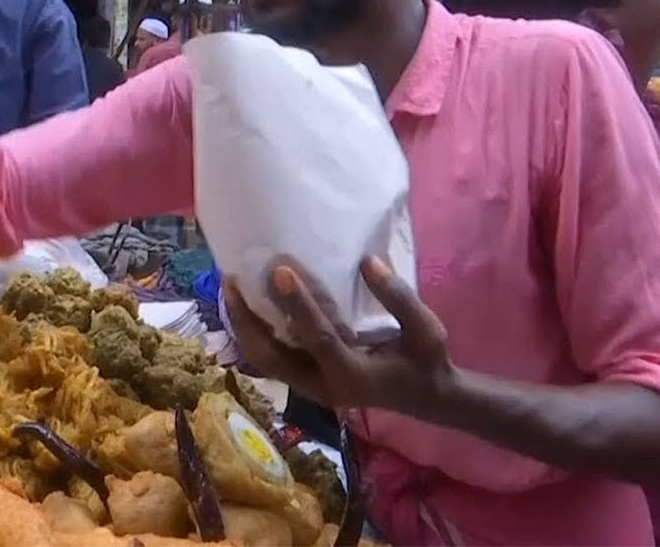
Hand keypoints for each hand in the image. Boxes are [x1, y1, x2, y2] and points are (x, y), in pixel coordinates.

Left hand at [223, 256, 453, 415]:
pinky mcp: (307, 382)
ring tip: (232, 288)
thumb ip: (397, 297)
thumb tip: (368, 262)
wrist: (427, 398)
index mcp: (354, 375)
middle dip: (247, 320)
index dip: (298, 304)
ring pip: (265, 360)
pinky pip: (272, 359)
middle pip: (272, 356)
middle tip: (232, 280)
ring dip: (245, 326)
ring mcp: (311, 388)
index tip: (279, 271)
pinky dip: (257, 333)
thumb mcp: (426, 329)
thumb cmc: (427, 362)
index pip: (319, 336)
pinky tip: (250, 306)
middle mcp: (324, 386)